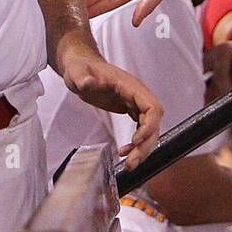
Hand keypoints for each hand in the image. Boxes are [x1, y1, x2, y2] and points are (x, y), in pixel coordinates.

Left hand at [60, 49, 163, 171]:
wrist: (80, 67)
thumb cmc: (80, 68)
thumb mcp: (77, 73)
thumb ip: (83, 78)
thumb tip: (88, 82)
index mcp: (130, 86)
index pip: (152, 107)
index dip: (149, 126)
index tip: (135, 141)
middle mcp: (137, 95)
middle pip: (153, 123)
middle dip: (146, 145)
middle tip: (131, 163)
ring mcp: (134, 102)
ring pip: (149, 129)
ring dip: (143, 148)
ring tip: (129, 164)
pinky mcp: (129, 109)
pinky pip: (141, 129)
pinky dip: (136, 143)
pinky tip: (124, 151)